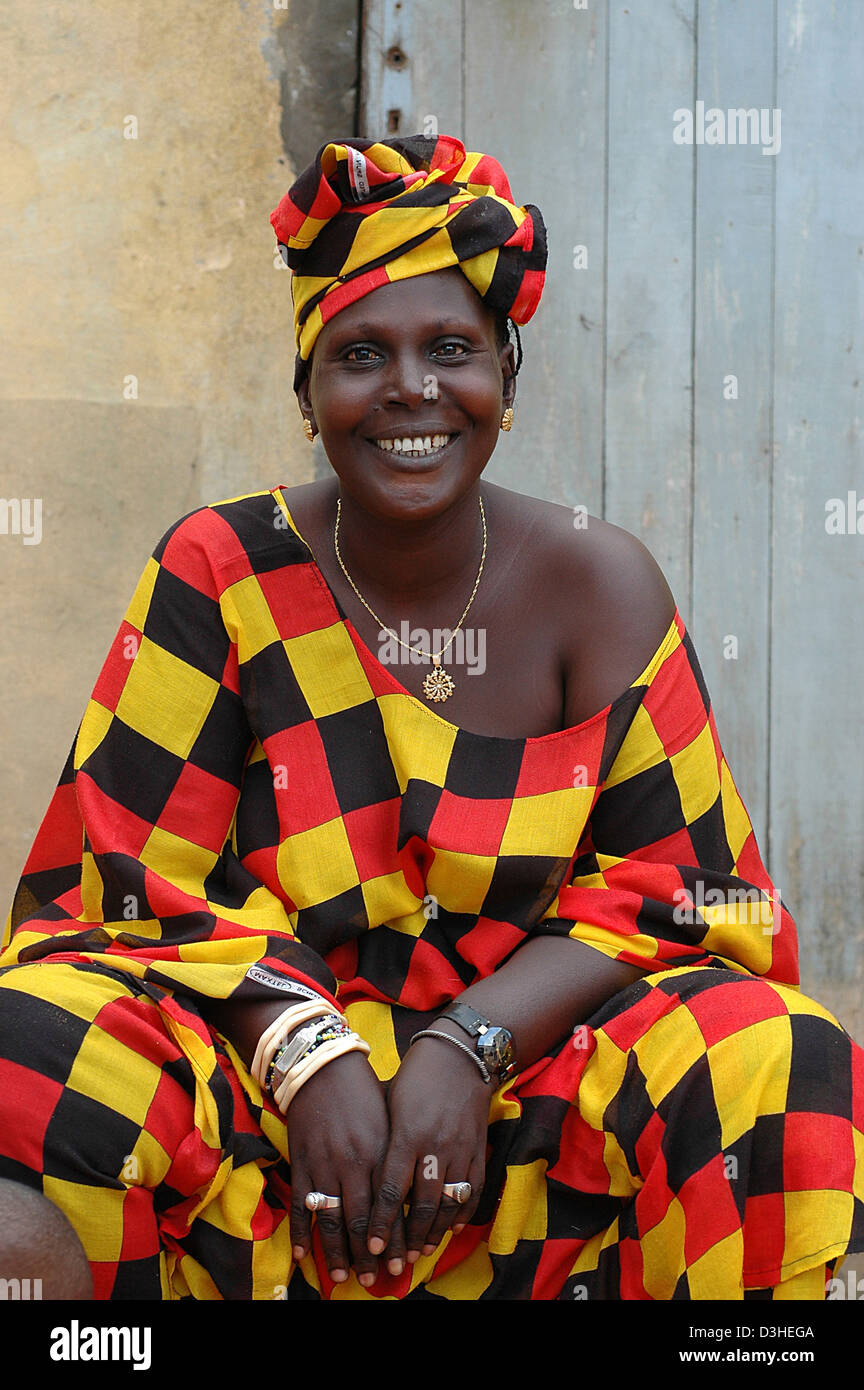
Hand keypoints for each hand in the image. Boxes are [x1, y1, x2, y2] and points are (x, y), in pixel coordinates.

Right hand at [285, 1049, 404, 1286]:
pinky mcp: (301, 1161)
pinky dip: (301, 1231)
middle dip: (367, 1254)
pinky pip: (300, 1203)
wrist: (324, 1066)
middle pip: (360, 1220)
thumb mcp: (390, 1121)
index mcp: (381, 1152)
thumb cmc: (365, 1093)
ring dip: (336, 1251)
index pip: (389, 1207)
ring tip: (344, 1276)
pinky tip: (304, 1254)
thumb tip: (412, 1196)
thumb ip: (397, 1158)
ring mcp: (324, 1163)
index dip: (393, 1239)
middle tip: (373, 1281)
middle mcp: (353, 1162)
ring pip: (330, 1218)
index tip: (400, 1264)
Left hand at [367, 1032, 489, 1264]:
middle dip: (408, 1238)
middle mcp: (434, 1146)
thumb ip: (380, 1142)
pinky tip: (453, 1228)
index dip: (382, 1221)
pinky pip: (473, 1190)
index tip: (372, 1246)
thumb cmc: (414, 1078)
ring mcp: (460, 1149)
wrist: (459, 1055)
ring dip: (435, 1232)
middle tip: (397, 1262)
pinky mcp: (478, 1149)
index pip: (391, 1189)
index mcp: (406, 1134)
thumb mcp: (389, 1104)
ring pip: (448, 1202)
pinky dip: (463, 1212)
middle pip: (421, 1204)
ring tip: (422, 1251)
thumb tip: (358, 1177)